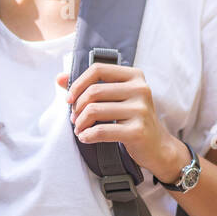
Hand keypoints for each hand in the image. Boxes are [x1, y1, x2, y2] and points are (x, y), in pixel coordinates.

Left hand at [58, 63, 174, 177]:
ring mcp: (141, 110)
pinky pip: (101, 131)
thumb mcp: (115, 98)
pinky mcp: (138, 130)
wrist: (157, 146)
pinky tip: (85, 138)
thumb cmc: (132, 119)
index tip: (69, 99)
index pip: (98, 69)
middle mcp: (140, 89)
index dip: (78, 83)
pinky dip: (87, 135)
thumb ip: (88, 86)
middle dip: (77, 107)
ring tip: (79, 129)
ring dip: (80, 123)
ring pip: (94, 110)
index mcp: (135, 76)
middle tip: (74, 119)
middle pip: (94, 91)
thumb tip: (59, 78)